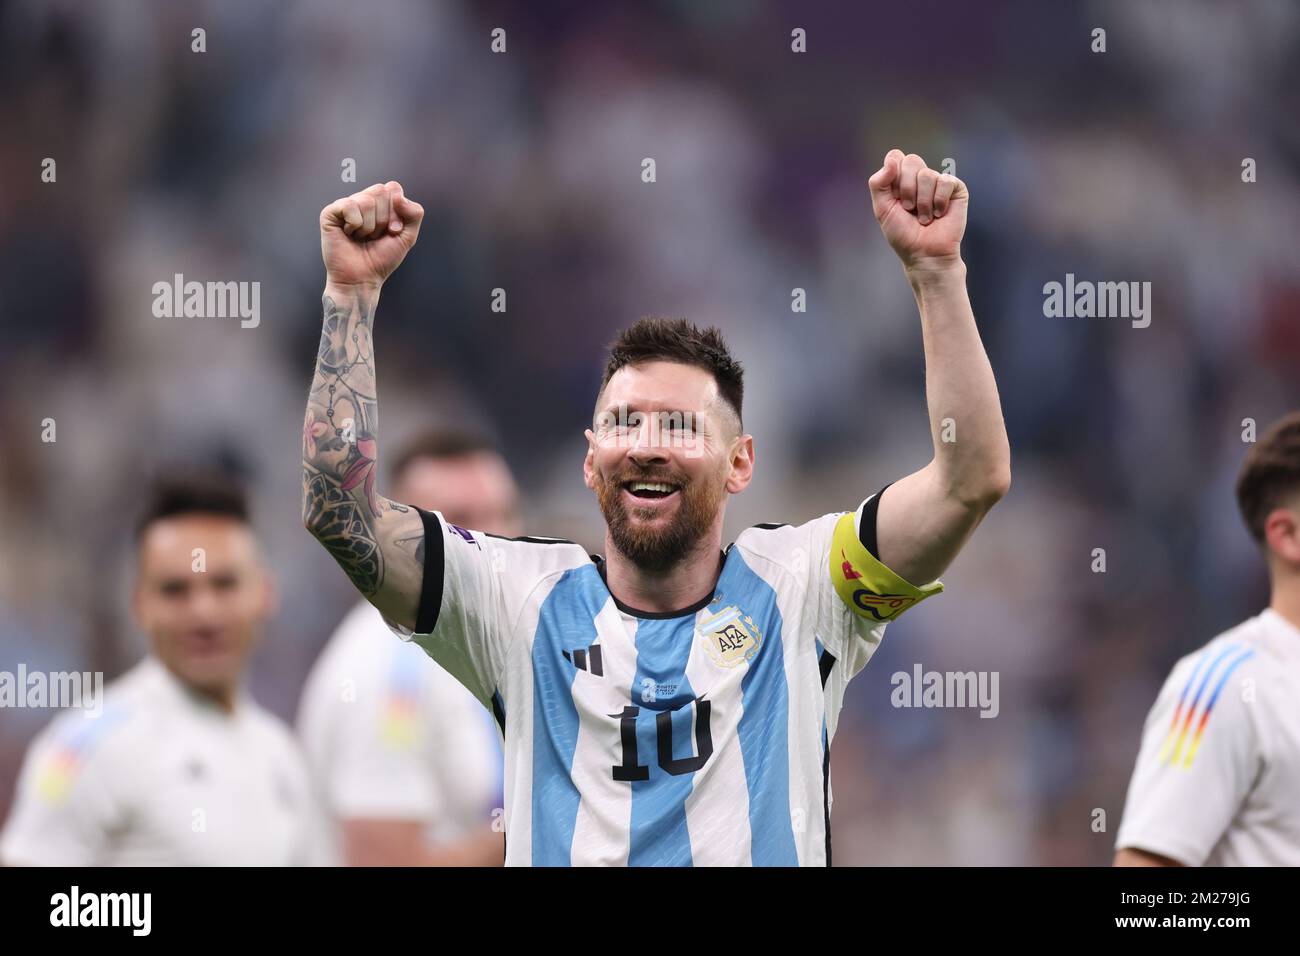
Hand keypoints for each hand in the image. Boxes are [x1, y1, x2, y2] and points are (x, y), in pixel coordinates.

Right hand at [320, 181, 424, 290]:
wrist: (363, 278)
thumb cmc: (381, 259)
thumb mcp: (407, 236)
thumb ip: (414, 213)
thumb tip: (398, 195)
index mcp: (380, 203)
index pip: (393, 188)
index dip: (397, 211)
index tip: (392, 231)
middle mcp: (362, 200)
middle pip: (380, 191)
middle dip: (383, 219)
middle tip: (375, 236)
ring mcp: (346, 206)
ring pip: (366, 200)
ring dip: (369, 226)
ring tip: (362, 237)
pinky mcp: (330, 213)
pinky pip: (349, 205)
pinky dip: (355, 224)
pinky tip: (349, 234)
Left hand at [868, 150, 966, 271]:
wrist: (925, 253)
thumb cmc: (903, 234)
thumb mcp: (882, 209)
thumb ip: (878, 183)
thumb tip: (893, 159)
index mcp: (900, 179)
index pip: (895, 157)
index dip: (893, 176)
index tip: (895, 198)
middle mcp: (920, 177)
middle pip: (912, 160)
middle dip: (907, 189)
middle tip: (909, 209)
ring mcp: (938, 182)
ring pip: (927, 174)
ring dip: (922, 202)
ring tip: (925, 218)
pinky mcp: (956, 189)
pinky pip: (945, 181)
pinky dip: (938, 202)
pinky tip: (939, 215)